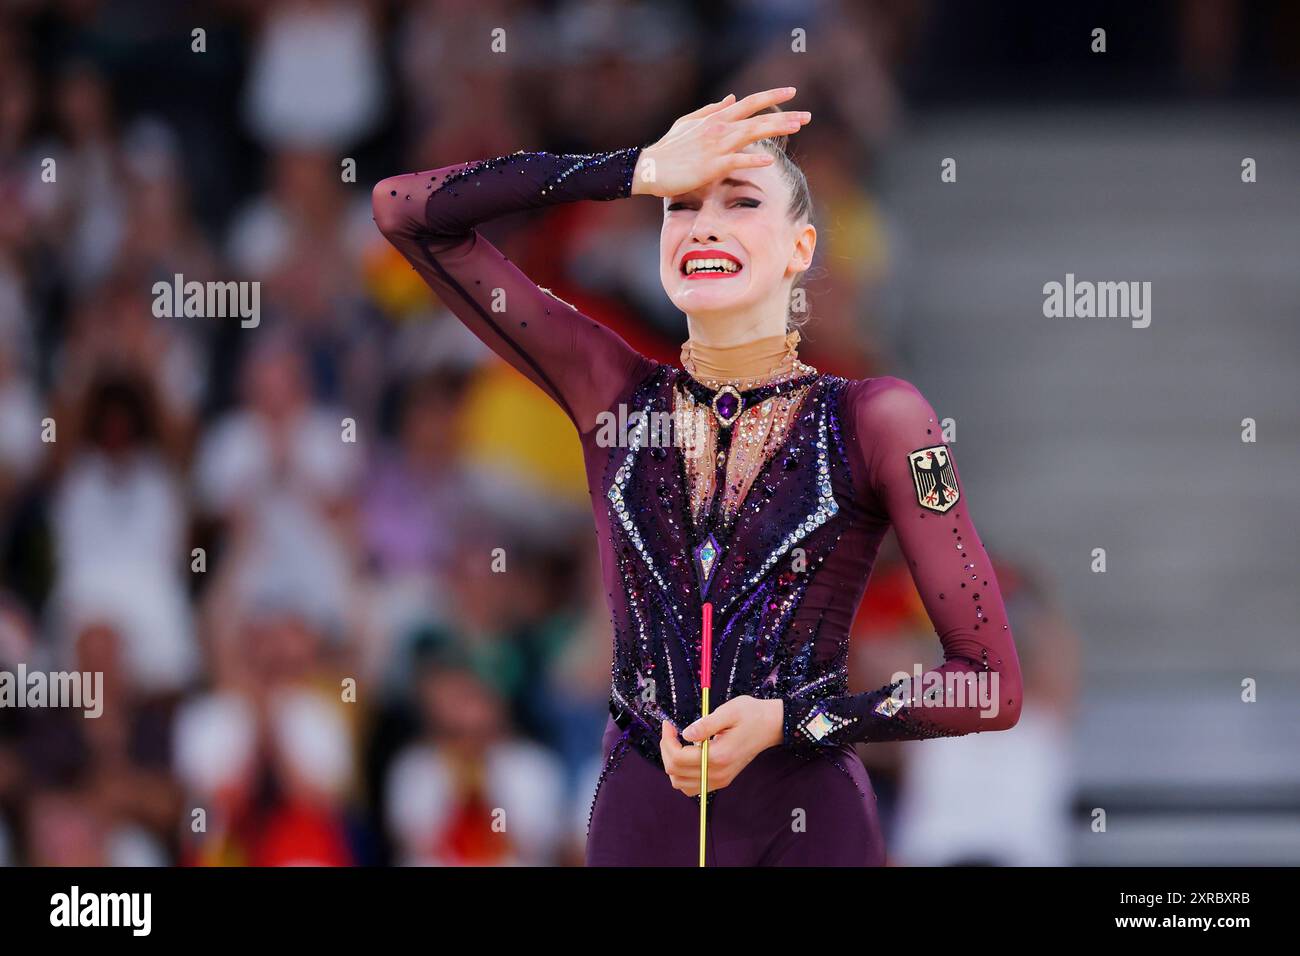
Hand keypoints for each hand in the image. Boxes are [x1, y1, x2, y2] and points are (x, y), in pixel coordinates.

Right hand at [630, 88, 811, 198]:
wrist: (650, 167)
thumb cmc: (669, 148)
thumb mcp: (689, 122)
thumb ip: (712, 110)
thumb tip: (732, 98)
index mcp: (716, 118)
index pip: (749, 103)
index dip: (771, 96)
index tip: (792, 91)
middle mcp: (719, 129)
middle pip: (758, 119)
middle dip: (785, 116)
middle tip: (807, 116)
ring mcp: (716, 147)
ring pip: (752, 134)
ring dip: (776, 130)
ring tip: (797, 128)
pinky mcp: (711, 167)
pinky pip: (737, 161)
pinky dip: (753, 160)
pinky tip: (770, 160)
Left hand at [659, 696, 783, 796]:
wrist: (771, 726)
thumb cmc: (751, 714)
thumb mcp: (729, 711)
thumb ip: (705, 724)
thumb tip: (685, 734)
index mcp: (719, 756)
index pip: (678, 758)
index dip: (667, 740)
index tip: (668, 724)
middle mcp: (718, 774)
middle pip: (675, 773)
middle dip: (666, 750)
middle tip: (670, 731)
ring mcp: (720, 780)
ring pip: (680, 784)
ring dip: (672, 764)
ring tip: (677, 743)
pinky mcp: (721, 780)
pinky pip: (692, 786)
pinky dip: (682, 773)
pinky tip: (687, 754)